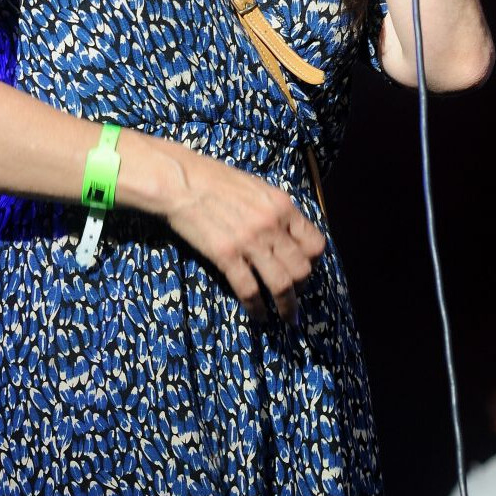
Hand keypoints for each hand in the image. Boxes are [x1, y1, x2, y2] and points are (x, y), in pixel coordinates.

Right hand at [154, 144, 325, 323]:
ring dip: (287, 306)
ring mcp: (249, 242)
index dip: (314, 263)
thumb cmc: (214, 178)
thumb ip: (273, 210)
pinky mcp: (226, 255)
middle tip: (294, 296)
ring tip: (286, 317)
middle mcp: (271, 225)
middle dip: (302, 289)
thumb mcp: (256, 188)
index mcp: (282, 206)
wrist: (180, 181)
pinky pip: (249, 290)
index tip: (307, 271)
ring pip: (281, 284)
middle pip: (301, 269)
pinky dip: (257, 307)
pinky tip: (258, 314)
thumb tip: (285, 231)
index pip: (314, 243)